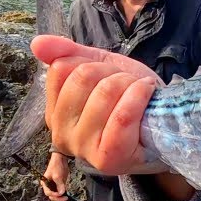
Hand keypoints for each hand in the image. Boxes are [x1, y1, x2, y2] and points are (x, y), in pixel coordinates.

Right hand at [32, 35, 160, 175]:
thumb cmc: (129, 99)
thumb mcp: (101, 68)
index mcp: (54, 111)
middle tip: (128, 85)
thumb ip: (68, 53)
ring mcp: (82, 148)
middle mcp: (61, 134)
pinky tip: (147, 94)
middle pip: (83, 77)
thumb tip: (37, 42)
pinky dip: (140, 96)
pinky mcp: (107, 159)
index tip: (110, 76)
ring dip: (131, 84)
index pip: (61, 68)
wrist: (164, 128)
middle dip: (114, 72)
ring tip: (140, 92)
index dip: (94, 64)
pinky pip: (122, 116)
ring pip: (104, 92)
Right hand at [42, 152, 69, 200]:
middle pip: (52, 195)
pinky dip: (63, 196)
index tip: (60, 195)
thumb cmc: (56, 165)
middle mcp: (48, 185)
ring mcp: (54, 185)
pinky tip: (67, 199)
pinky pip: (60, 192)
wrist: (61, 159)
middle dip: (58, 199)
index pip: (48, 192)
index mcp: (45, 183)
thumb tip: (62, 193)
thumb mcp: (58, 175)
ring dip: (60, 199)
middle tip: (65, 199)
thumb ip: (60, 184)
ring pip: (56, 195)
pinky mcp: (59, 184)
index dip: (54, 195)